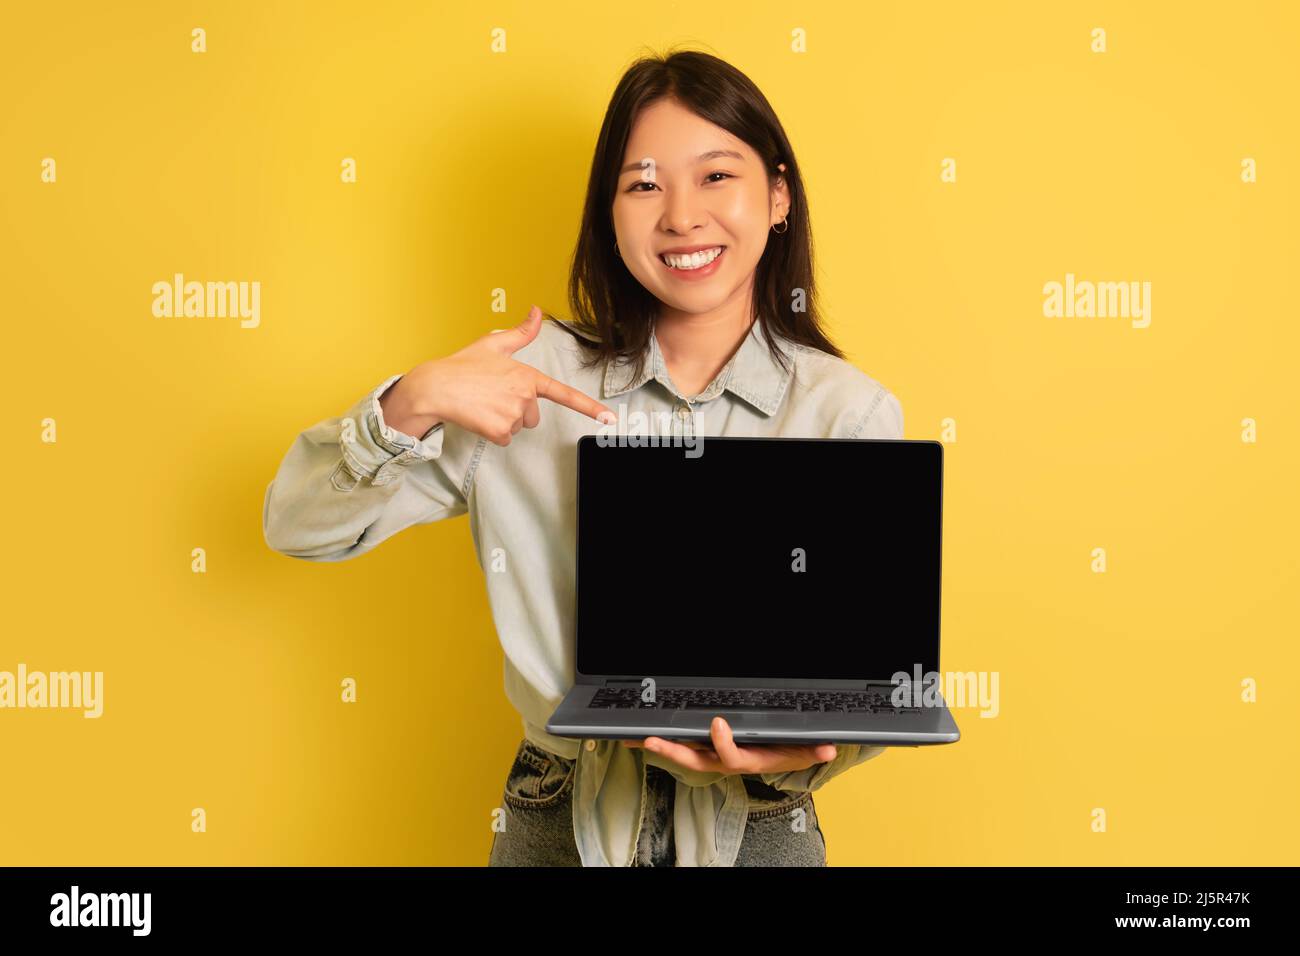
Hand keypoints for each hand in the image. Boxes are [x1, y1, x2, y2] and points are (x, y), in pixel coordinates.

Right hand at [380, 305, 616, 444]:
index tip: (609, 419)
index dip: (590, 408)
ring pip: (517, 427)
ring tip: (482, 404)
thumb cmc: (462, 366)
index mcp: (527, 376)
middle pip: (533, 416)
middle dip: (517, 410)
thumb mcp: (494, 345)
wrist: (435, 387)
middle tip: (492, 396)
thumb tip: (537, 311)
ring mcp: (513, 415)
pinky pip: (505, 438)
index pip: (564, 394)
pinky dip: (492, 432)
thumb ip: (521, 332)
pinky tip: (478, 416)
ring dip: (503, 420)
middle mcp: (524, 396)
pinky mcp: (500, 432)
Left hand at [620, 716, 837, 775]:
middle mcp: (727, 760)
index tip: (717, 723)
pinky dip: (663, 740)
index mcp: (750, 761)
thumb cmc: (791, 750)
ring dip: (661, 747)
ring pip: (685, 753)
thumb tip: (828, 747)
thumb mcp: (805, 751)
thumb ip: (814, 749)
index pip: (733, 757)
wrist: (783, 758)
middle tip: (651, 740)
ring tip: (635, 738)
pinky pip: (684, 744)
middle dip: (674, 751)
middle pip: (697, 760)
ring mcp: (715, 755)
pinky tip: (641, 735)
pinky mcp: (708, 747)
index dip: (723, 743)